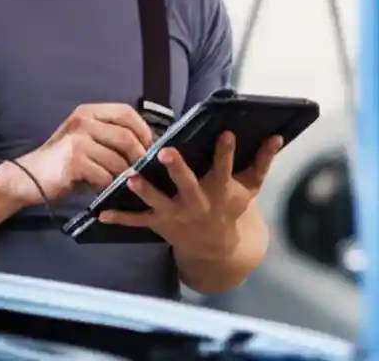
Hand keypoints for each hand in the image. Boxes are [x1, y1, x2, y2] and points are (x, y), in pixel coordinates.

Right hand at [0, 104, 154, 204]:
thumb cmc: (63, 161)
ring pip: (118, 160)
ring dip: (122, 175)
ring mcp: (77, 140)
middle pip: (126, 136)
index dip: (143, 130)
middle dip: (138, 157)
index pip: (126, 112)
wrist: (29, 176)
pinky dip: (107, 185)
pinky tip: (101, 187)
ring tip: (119, 182)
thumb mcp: (86, 140)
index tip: (148, 148)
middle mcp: (82, 121)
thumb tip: (147, 146)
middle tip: (138, 170)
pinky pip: (105, 175)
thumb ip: (110, 137)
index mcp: (87, 112)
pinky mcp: (74, 161)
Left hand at [100, 131, 283, 259]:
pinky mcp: (158, 224)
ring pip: (157, 202)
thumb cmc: (230, 207)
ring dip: (143, 191)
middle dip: (177, 169)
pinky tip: (100, 213)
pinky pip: (136, 221)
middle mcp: (197, 203)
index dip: (225, 151)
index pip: (224, 167)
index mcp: (218, 190)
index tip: (224, 132)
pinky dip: (119, 218)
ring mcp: (176, 214)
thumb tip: (277, 136)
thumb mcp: (250, 188)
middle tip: (166, 152)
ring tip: (129, 178)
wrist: (216, 246)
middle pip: (187, 184)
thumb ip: (262, 161)